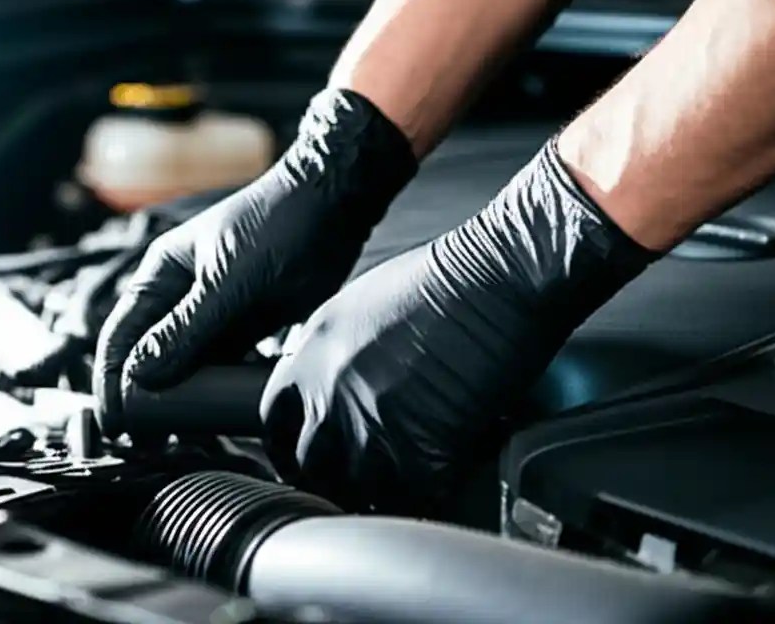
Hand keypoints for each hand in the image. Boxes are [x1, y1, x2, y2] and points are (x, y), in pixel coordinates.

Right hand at [93, 89, 415, 434]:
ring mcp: (214, 313)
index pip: (121, 335)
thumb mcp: (226, 282)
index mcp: (161, 276)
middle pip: (150, 356)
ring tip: (179, 438)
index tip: (115, 421)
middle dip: (145, 398)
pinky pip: (224, 366)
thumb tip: (141, 375)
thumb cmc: (275, 226)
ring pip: (187, 366)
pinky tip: (219, 415)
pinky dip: (219, 389)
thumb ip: (186, 330)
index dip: (112, 379)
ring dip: (183, 399)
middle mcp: (180, 297)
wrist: (334, 205)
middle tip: (146, 441)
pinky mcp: (247, 325)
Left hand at [260, 140, 657, 512]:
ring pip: (357, 490)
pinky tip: (443, 475)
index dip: (290, 443)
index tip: (302, 455)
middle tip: (354, 478)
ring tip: (403, 480)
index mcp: (311, 355)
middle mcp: (331, 393)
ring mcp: (374, 425)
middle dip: (329, 475)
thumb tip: (329, 386)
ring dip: (379, 491)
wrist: (499, 275)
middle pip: (309, 464)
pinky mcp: (424, 450)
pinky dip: (429, 493)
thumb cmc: (443, 278)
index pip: (275, 420)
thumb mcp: (357, 306)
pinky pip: (415, 497)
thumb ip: (331, 354)